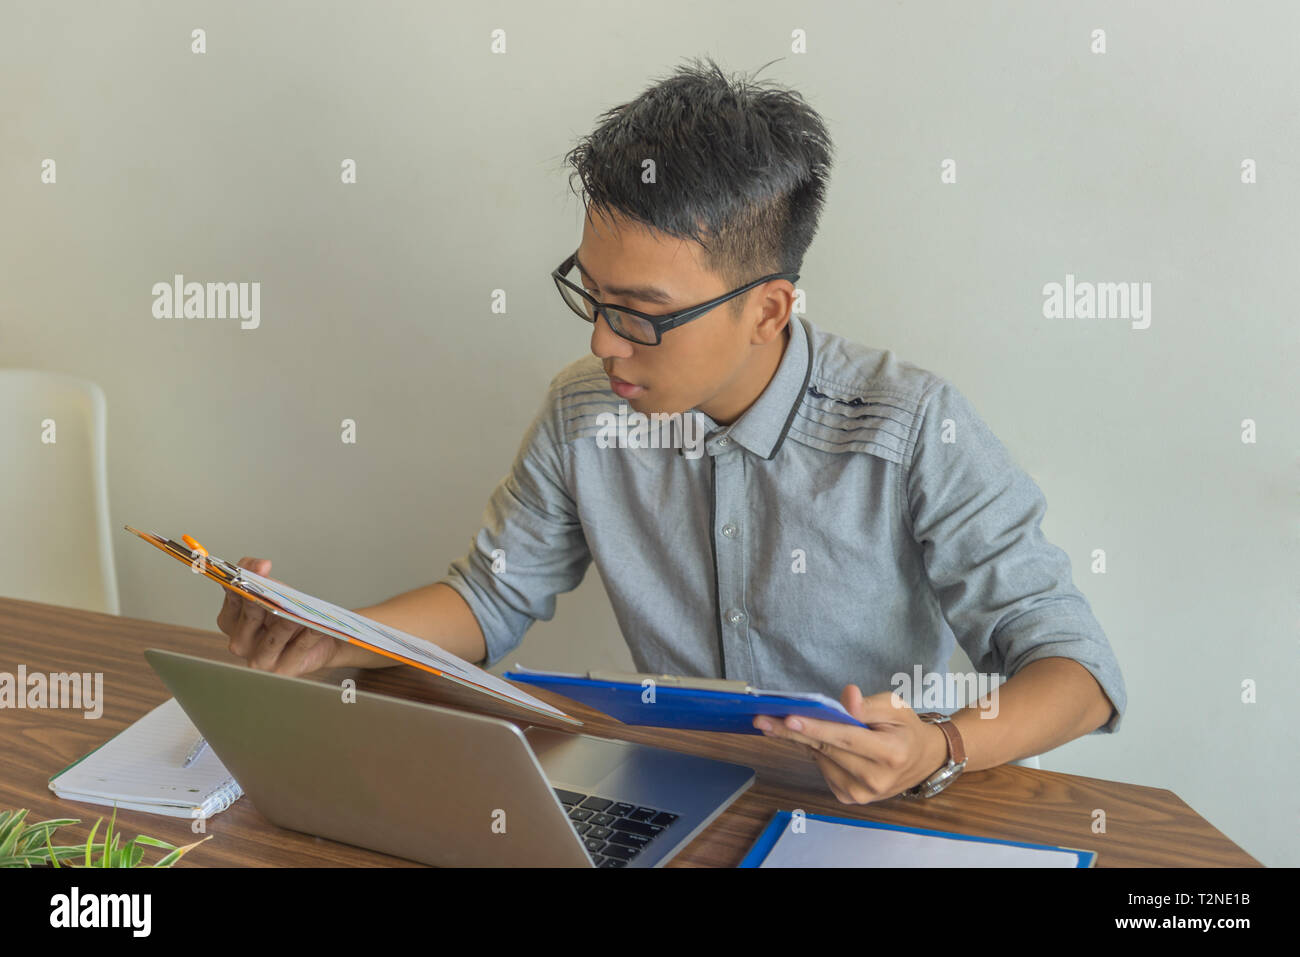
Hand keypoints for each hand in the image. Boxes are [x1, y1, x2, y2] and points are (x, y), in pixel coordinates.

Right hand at [215, 557, 342, 675]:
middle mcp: (239, 642)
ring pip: (275, 634)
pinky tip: (316, 625)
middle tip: (272, 589)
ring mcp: (259, 659)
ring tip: (297, 610)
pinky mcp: (282, 670)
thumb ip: (259, 574)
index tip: (260, 567)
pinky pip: (298, 647)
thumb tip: (259, 566)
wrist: (316, 639)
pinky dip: (309, 634)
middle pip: (251, 614)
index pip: (233, 594)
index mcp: (230, 620)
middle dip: (263, 599)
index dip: (246, 578)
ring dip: (287, 620)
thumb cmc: (288, 616)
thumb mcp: (273, 591)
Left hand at [752, 685, 949, 803]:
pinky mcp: (850, 798)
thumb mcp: (895, 707)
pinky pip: (823, 768)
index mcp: (890, 753)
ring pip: (820, 759)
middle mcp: (875, 779)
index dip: (816, 727)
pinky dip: (814, 750)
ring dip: (799, 739)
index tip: (789, 716)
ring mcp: (861, 793)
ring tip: (778, 722)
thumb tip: (847, 697)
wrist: (921, 760)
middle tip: (761, 719)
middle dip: (791, 731)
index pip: (845, 738)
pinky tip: (809, 737)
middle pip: (826, 750)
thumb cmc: (905, 728)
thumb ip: (868, 704)